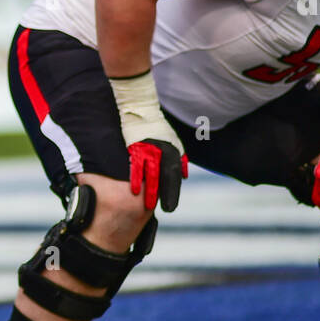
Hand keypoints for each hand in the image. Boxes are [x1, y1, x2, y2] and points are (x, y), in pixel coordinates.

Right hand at [110, 72, 187, 211]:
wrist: (140, 111)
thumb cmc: (156, 128)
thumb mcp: (173, 140)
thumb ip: (180, 158)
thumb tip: (185, 176)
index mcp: (172, 149)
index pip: (174, 175)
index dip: (174, 191)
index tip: (171, 206)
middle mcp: (162, 150)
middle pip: (165, 176)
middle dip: (165, 194)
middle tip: (164, 210)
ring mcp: (148, 149)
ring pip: (150, 173)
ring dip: (150, 190)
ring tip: (149, 205)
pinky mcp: (135, 148)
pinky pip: (136, 166)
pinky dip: (135, 178)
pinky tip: (134, 190)